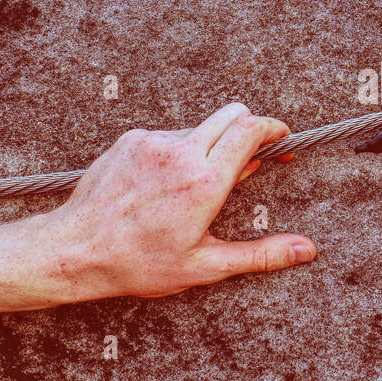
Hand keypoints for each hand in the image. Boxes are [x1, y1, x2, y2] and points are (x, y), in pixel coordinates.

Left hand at [39, 104, 315, 299]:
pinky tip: (168, 184)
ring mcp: (152, 142)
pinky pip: (169, 135)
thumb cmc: (138, 264)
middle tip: (254, 159)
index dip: (274, 129)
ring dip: (213, 144)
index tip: (283, 140)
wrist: (74, 250)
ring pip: (200, 126)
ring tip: (203, 183)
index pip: (250, 130)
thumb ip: (262, 254)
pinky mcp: (130, 139)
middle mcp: (180, 153)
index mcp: (204, 182)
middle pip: (232, 114)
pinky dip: (181, 150)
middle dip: (250, 129)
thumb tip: (308, 249)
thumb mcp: (206, 266)